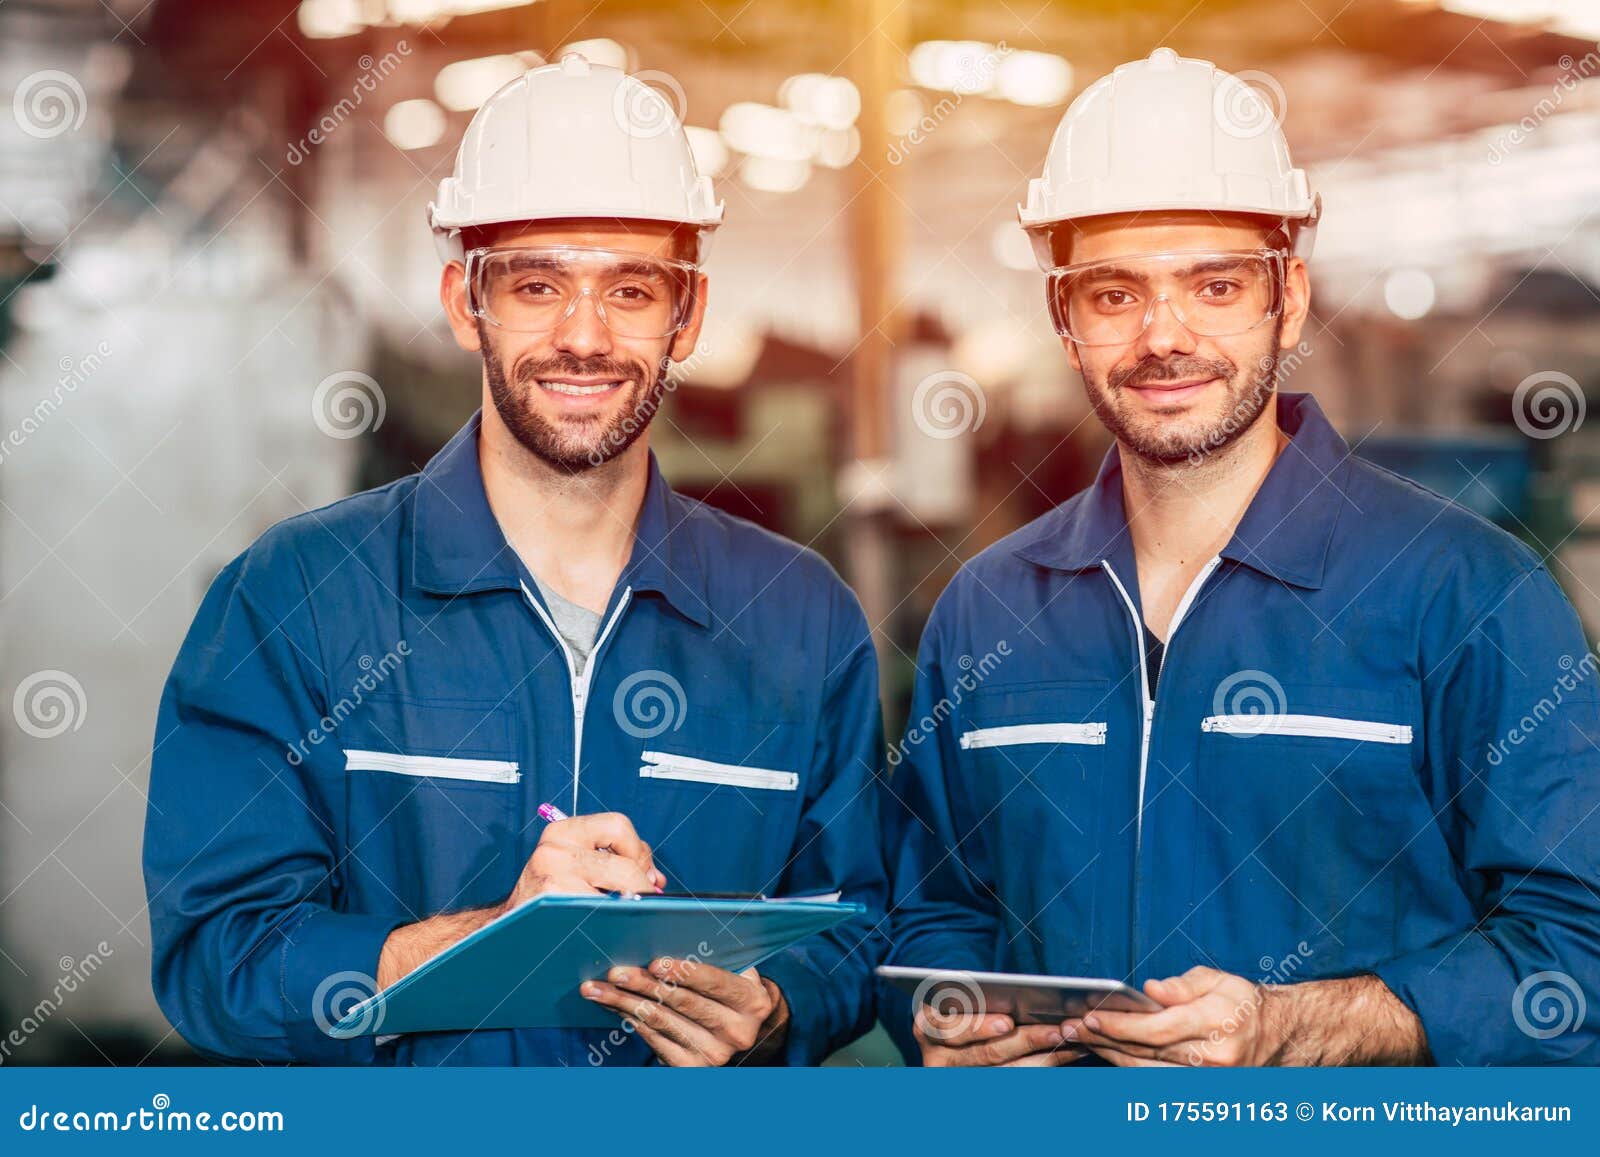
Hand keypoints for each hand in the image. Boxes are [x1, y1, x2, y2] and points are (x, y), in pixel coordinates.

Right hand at [500, 811, 665, 911]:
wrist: (506, 926)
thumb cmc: (549, 895)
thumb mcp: (575, 863)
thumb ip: (615, 860)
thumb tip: (655, 879)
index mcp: (564, 830)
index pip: (619, 826)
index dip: (639, 852)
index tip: (645, 875)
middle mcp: (555, 848)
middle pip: (624, 864)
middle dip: (642, 885)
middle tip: (644, 901)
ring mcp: (551, 877)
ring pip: (617, 890)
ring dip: (629, 905)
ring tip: (626, 913)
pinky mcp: (553, 904)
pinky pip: (600, 913)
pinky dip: (611, 921)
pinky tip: (608, 927)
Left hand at [581, 958, 787, 1065]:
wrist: (739, 1030)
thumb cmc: (729, 987)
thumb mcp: (736, 970)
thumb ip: (715, 955)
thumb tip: (665, 936)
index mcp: (752, 1002)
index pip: (716, 983)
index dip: (684, 972)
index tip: (654, 962)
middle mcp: (737, 1032)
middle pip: (682, 1003)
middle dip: (644, 985)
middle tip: (615, 972)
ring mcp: (714, 1054)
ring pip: (660, 1022)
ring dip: (624, 1003)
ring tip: (597, 989)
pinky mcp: (691, 1068)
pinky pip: (653, 1039)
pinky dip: (629, 1019)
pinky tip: (612, 1005)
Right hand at [914, 1005, 1085, 1066]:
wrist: (950, 1046)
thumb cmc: (958, 1009)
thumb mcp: (956, 1000)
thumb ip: (974, 996)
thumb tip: (1017, 993)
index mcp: (926, 1028)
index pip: (950, 1029)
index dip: (979, 1027)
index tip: (1008, 1023)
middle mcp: (937, 1060)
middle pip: (986, 1054)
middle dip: (1026, 1040)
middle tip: (1058, 1029)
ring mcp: (958, 1080)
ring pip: (1006, 1073)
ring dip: (1045, 1057)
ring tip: (1071, 1040)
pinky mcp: (979, 1091)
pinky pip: (1017, 1082)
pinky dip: (1045, 1066)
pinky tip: (1068, 1054)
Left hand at [1065, 967, 1272, 1066]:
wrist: (1278, 1036)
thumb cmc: (1243, 1002)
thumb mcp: (1218, 979)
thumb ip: (1183, 985)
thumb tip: (1150, 990)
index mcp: (1216, 1025)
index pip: (1157, 1030)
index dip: (1119, 1024)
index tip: (1089, 1015)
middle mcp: (1212, 1059)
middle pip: (1145, 1052)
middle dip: (1104, 1038)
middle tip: (1070, 1026)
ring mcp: (1208, 1081)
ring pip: (1146, 1071)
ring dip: (1110, 1054)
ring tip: (1080, 1037)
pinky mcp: (1202, 1090)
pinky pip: (1156, 1081)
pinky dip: (1129, 1067)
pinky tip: (1107, 1052)